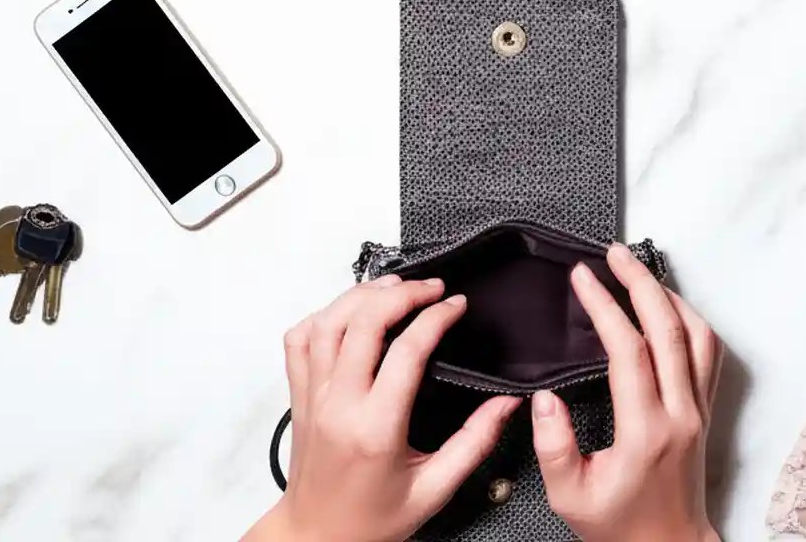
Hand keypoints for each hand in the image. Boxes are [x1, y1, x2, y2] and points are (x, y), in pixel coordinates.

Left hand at [244, 275, 520, 541]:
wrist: (317, 537)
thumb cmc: (372, 519)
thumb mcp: (435, 489)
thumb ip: (474, 442)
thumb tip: (507, 404)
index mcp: (376, 428)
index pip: (406, 350)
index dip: (436, 317)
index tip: (456, 305)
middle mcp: (338, 405)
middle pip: (363, 322)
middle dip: (402, 293)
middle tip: (431, 287)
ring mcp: (312, 397)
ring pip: (327, 322)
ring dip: (362, 295)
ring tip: (395, 288)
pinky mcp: (298, 396)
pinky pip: (298, 340)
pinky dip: (323, 315)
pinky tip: (349, 312)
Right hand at [533, 245, 722, 541]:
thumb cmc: (618, 526)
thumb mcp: (571, 495)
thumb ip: (554, 445)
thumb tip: (545, 398)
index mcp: (646, 431)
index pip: (629, 352)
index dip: (606, 307)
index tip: (582, 278)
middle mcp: (681, 413)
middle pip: (670, 329)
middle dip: (641, 283)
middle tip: (614, 253)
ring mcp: (699, 410)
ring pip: (698, 336)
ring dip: (669, 296)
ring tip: (638, 272)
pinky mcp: (706, 412)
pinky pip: (708, 353)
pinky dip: (690, 319)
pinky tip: (668, 306)